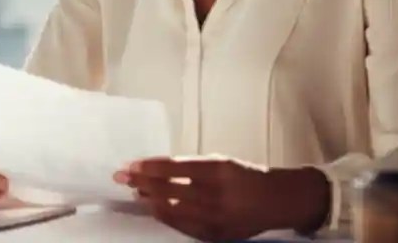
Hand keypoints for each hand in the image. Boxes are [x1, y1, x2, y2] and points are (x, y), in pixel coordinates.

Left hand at [115, 157, 329, 241]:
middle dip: (141, 183)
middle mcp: (216, 195)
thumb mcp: (220, 162)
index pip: (174, 168)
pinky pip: (183, 227)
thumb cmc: (244, 176)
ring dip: (150, 201)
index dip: (149, 167)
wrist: (275, 200)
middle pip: (168, 190)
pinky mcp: (215, 235)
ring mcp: (215, 219)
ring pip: (172, 211)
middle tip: (122, 177)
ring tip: (136, 193)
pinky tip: (155, 209)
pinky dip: (166, 217)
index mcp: (218, 170)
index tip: (130, 165)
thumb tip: (154, 170)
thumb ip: (189, 167)